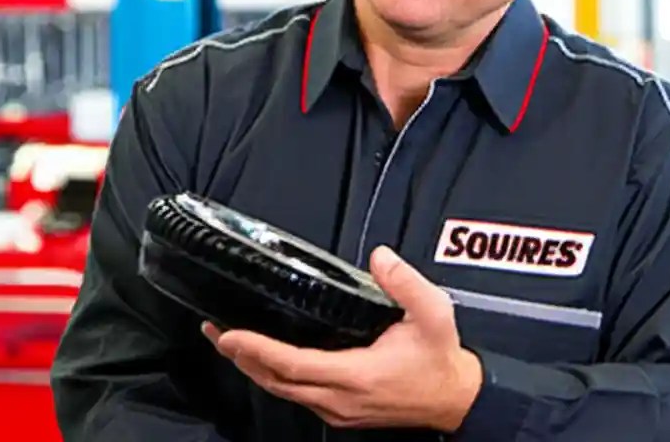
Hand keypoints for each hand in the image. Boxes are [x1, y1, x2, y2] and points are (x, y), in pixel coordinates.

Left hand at [203, 246, 482, 431]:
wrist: (456, 398)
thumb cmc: (440, 359)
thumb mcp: (434, 314)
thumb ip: (406, 283)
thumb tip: (380, 257)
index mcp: (357, 375)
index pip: (294, 364)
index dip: (258, 349)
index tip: (231, 334)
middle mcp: (340, 398)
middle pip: (276, 381)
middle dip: (241, 356)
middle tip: (214, 332)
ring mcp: (338, 409)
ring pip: (283, 392)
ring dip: (253, 367)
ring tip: (228, 343)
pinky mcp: (339, 412)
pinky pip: (296, 395)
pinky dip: (273, 376)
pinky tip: (262, 360)